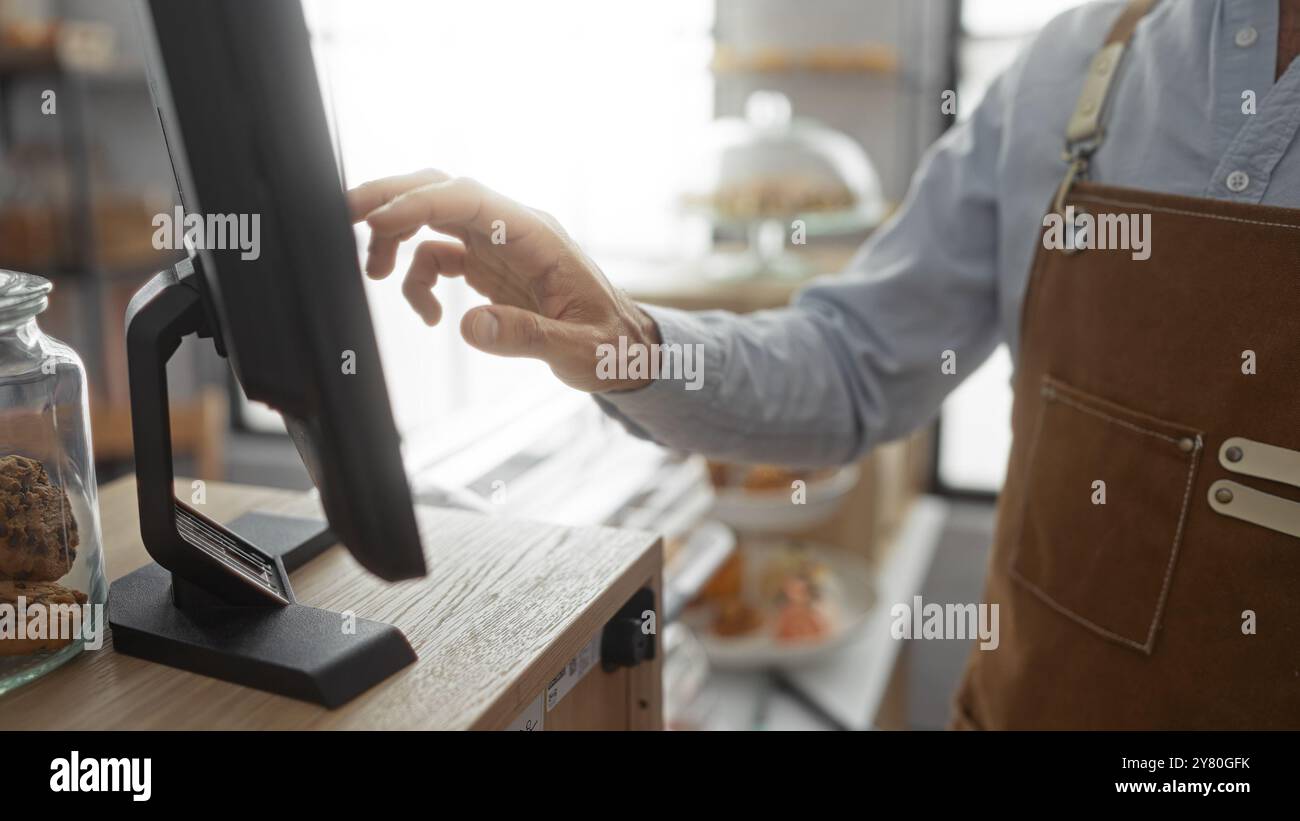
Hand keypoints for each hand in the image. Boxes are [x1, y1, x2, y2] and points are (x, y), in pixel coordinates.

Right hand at [348, 169, 658, 392]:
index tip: (377, 221)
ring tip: (376, 275)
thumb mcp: (579, 350)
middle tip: (343, 215)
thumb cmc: (611, 346)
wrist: (625, 350)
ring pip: (433, 217)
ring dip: (396, 237)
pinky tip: (428, 316)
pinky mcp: (488, 266)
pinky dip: (418, 279)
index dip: (420, 202)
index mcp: (537, 236)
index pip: (469, 198)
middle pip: (442, 190)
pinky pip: (438, 255)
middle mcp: (513, 231)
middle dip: (391, 197)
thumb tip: (471, 328)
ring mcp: (498, 246)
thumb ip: (528, 337)